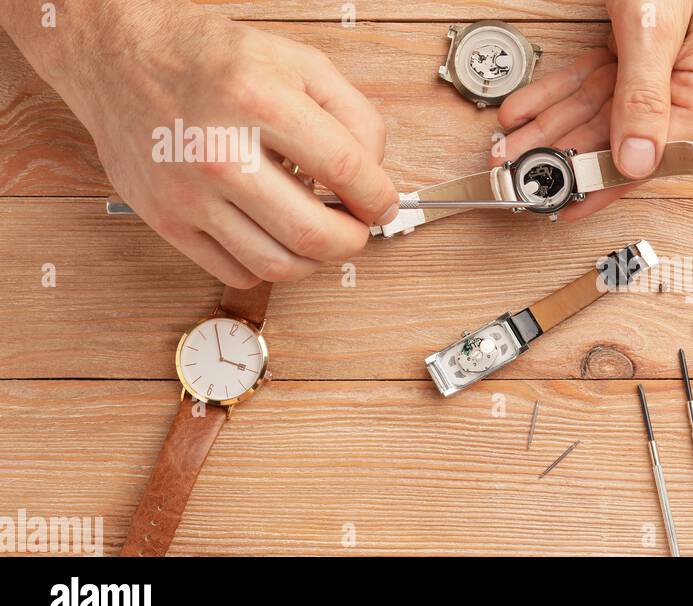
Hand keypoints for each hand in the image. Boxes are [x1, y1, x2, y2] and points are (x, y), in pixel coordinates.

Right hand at [1, 1, 398, 286]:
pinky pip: (235, 272)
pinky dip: (269, 266)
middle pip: (313, 233)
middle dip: (354, 240)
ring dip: (315, 260)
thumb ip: (353, 114)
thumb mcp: (298, 62)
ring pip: (277, 265)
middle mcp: (219, 152)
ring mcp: (188, 193)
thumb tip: (375, 172)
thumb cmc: (210, 59)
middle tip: (358, 228)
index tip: (383, 204)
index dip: (379, 197)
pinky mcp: (165, 220)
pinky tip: (274, 237)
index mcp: (259, 102)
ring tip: (319, 234)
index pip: (346, 170)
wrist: (119, 57)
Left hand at [494, 0, 692, 220]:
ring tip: (509, 148)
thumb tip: (636, 161)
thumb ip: (646, 94)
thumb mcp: (656, 23)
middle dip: (564, 154)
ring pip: (602, 110)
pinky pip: (598, 81)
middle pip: (622, 135)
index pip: (656, 153)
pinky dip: (559, 93)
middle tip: (518, 174)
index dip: (606, 180)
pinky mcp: (642, 46)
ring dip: (553, 128)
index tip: (565, 203)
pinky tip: (525, 110)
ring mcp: (668, 62)